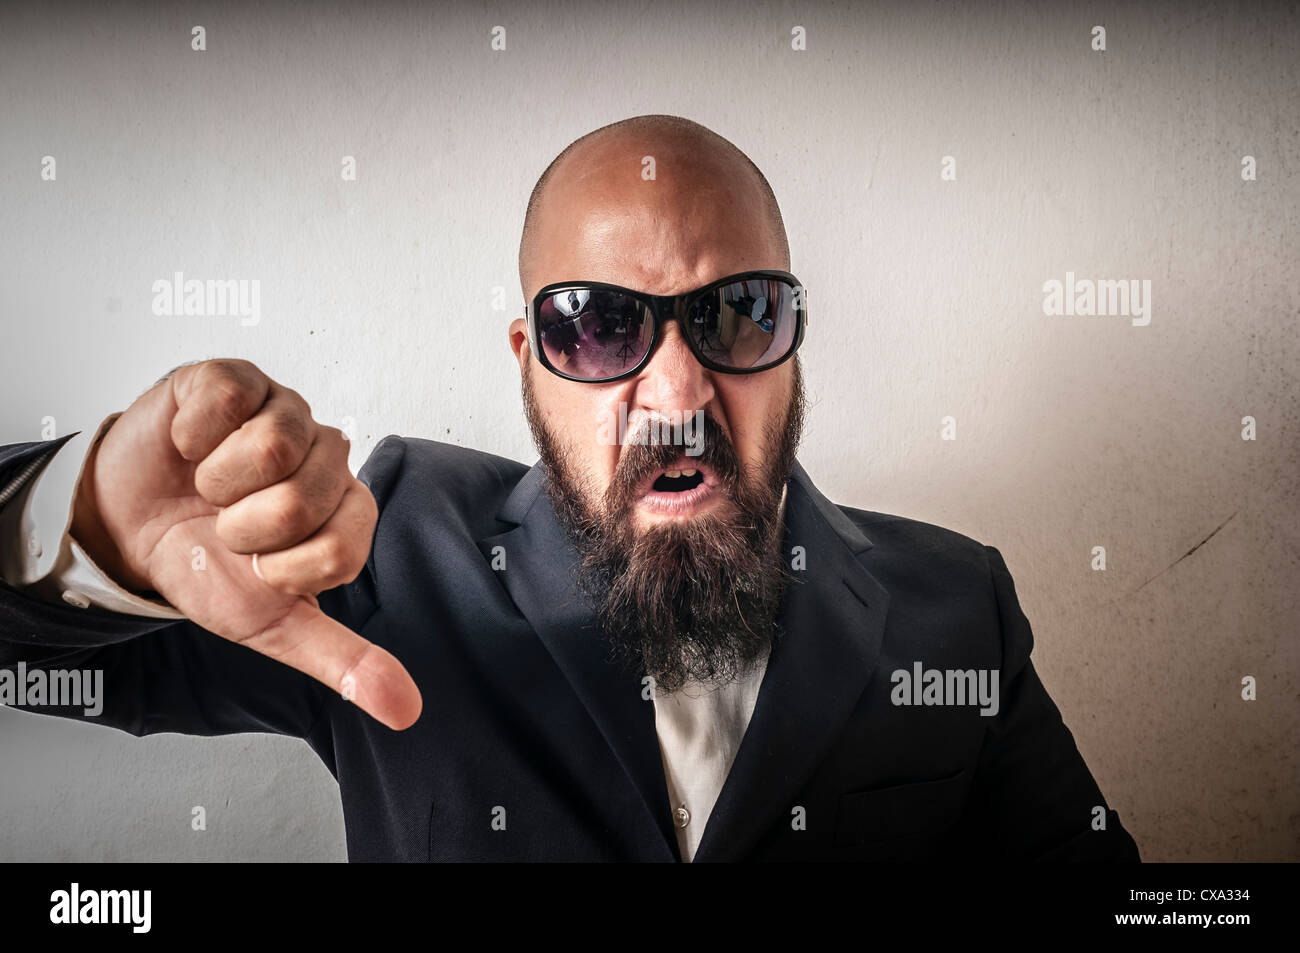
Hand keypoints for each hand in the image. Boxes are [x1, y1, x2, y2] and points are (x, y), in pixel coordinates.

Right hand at [71, 359, 420, 729]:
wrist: (129, 527)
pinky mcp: (237, 377)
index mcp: (349, 510)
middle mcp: (329, 454)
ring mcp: (286, 410)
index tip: (260, 565)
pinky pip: (228, 399)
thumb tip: (407, 710)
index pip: (342, 547)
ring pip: (272, 446)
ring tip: (210, 485)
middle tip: (227, 524)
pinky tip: (191, 445)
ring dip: (218, 482)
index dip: (284, 569)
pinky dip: (192, 435)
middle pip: (303, 499)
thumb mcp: (274, 624)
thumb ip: (344, 660)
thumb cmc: (208, 566)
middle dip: (244, 529)